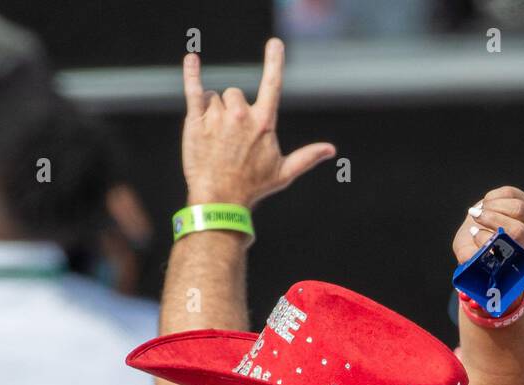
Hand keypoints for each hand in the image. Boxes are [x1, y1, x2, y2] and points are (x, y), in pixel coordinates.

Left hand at [181, 38, 334, 208]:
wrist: (220, 200)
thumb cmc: (253, 188)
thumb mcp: (283, 173)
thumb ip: (307, 156)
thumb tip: (331, 150)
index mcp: (263, 122)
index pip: (273, 85)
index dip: (274, 62)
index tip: (275, 43)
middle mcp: (240, 115)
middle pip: (235, 93)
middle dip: (231, 109)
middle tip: (229, 139)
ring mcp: (217, 117)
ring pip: (214, 98)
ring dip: (212, 112)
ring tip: (214, 140)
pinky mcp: (196, 121)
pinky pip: (193, 90)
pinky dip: (191, 74)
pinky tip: (192, 59)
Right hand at [452, 186, 523, 263]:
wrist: (476, 226)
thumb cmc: (472, 241)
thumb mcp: (465, 252)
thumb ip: (468, 257)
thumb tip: (473, 255)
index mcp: (512, 256)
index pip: (508, 250)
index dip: (487, 240)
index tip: (473, 233)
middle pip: (516, 230)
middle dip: (492, 220)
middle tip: (476, 216)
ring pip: (517, 209)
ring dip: (493, 207)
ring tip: (481, 211)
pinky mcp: (523, 200)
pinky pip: (511, 194)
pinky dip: (493, 196)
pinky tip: (487, 204)